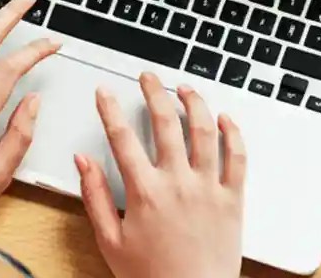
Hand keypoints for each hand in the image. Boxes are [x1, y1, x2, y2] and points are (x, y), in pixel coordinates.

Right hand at [76, 73, 246, 277]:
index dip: (109, 110)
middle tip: (147, 78)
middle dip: (153, 92)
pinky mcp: (233, 198)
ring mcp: (209, 188)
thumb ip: (95, 197)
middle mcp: (179, 183)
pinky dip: (233, 132)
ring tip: (184, 87)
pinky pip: (237, 156)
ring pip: (204, 130)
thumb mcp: (110, 242)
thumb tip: (83, 162)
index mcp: (145, 192)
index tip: (104, 93)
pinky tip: (224, 118)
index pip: (122, 138)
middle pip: (165, 122)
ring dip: (194, 102)